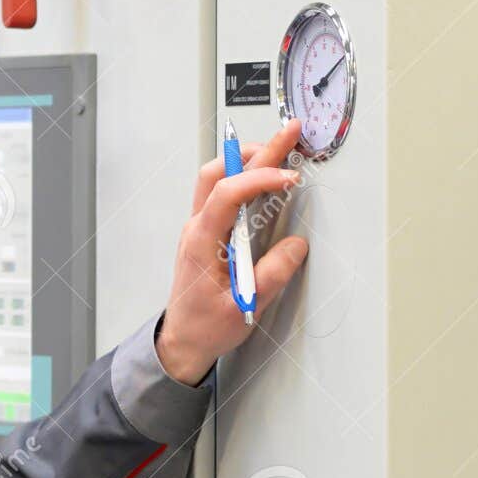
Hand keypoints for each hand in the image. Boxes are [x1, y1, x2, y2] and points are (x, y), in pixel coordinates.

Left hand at [155, 118, 309, 386]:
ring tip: (280, 147)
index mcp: (200, 242)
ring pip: (216, 178)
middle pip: (219, 173)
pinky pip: (222, 195)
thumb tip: (296, 246)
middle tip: (288, 134)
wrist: (182, 342)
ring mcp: (200, 229)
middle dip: (255, 151)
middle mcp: (196, 229)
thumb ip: (271, 275)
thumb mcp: (244, 307)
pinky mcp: (207, 234)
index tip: (289, 178)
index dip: (260, 179)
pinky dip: (245, 179)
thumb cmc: (204, 327)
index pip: (228, 194)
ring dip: (247, 160)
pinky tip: (265, 177)